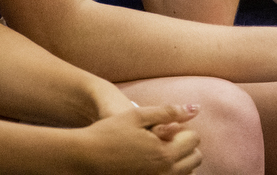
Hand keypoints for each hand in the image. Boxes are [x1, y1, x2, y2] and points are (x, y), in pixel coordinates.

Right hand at [75, 104, 201, 174]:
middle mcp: (163, 173)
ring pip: (185, 173)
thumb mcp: (138, 115)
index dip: (185, 129)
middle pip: (194, 160)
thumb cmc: (108, 133)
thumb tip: (194, 109)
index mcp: (164, 153)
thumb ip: (168, 112)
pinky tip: (153, 162)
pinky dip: (169, 171)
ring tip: (160, 150)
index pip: (194, 140)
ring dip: (180, 161)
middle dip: (186, 146)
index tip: (170, 127)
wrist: (82, 157)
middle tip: (168, 138)